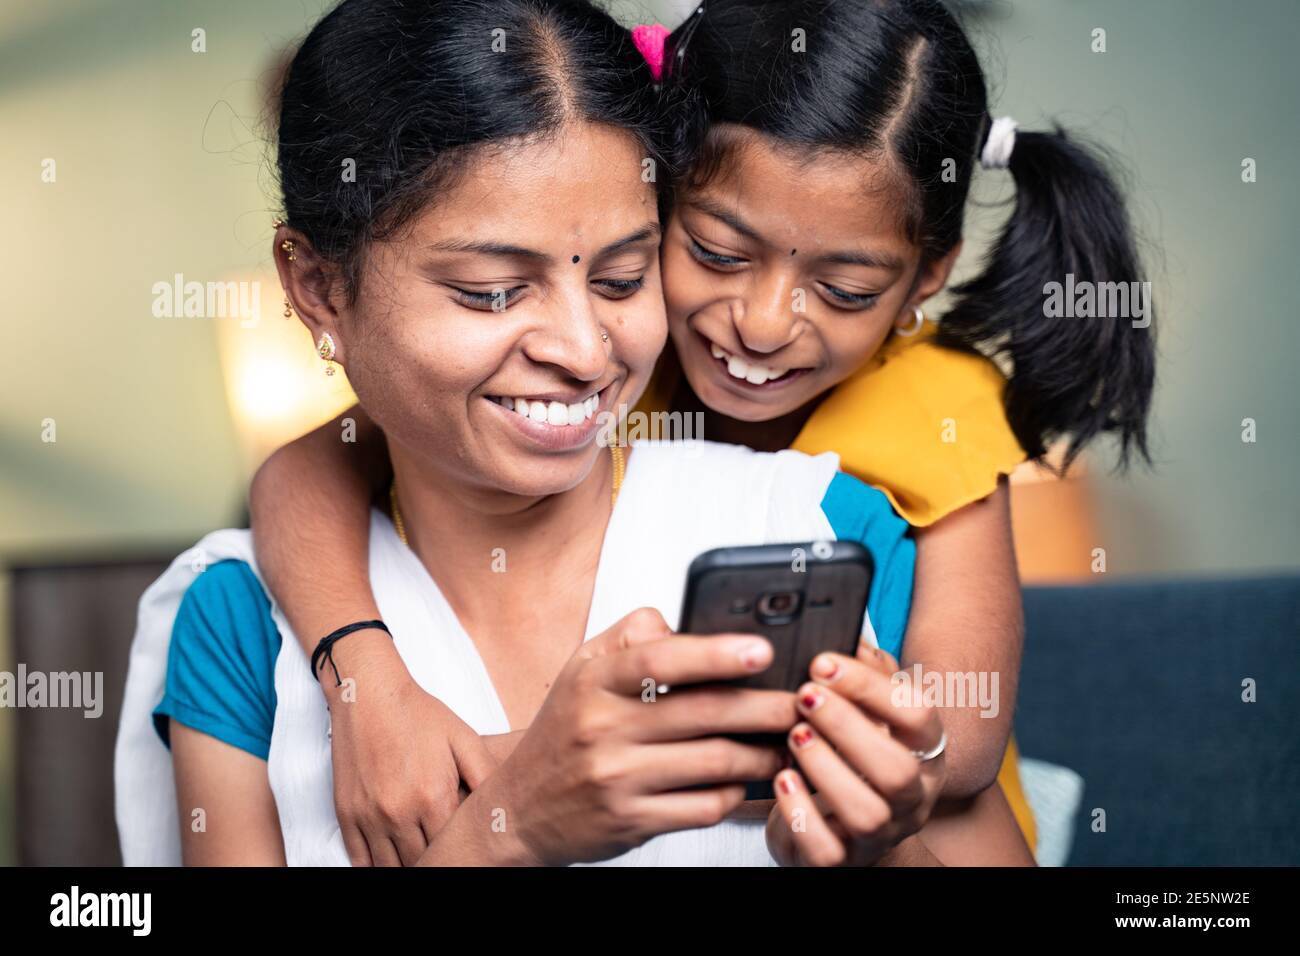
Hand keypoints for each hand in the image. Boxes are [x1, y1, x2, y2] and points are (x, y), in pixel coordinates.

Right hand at [329, 668, 496, 865]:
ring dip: (408, 866)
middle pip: (422, 862)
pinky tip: (391, 862)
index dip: (462, 851)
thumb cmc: (419, 715)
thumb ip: (487, 775)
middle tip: (447, 855)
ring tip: (423, 860)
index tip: (467, 849)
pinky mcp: (346, 814)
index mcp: (433, 796)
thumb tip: (504, 807)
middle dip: (436, 860)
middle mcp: (399, 812)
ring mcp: (369, 816)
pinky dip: (375, 867)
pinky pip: (360, 860)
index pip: (452, 848)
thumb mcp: (464, 739)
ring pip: (391, 867)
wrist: (369, 695)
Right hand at [471, 608, 796, 865]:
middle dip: (765, 706)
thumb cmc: (563, 731)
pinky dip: (735, 792)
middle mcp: (603, 729)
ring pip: (713, 762)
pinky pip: (702, 806)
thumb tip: (682, 621)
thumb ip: (630, 636)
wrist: (519, 807)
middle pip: (704, 712)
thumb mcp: (580, 669)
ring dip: (762, 751)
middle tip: (800, 700)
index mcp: (595, 683)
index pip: (661, 658)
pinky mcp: (632, 821)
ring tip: (786, 740)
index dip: (716, 652)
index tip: (762, 650)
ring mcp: (618, 779)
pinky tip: (746, 779)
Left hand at [765, 645, 945, 866]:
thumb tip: (850, 632)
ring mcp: (880, 833)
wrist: (851, 830)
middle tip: (804, 695)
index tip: (822, 662)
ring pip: (866, 812)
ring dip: (825, 767)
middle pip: (897, 769)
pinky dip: (800, 814)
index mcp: (925, 750)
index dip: (870, 685)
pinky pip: (826, 849)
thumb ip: (866, 674)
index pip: (918, 714)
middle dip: (847, 727)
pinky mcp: (842, 860)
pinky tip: (781, 780)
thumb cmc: (857, 758)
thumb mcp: (871, 712)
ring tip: (794, 734)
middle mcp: (912, 796)